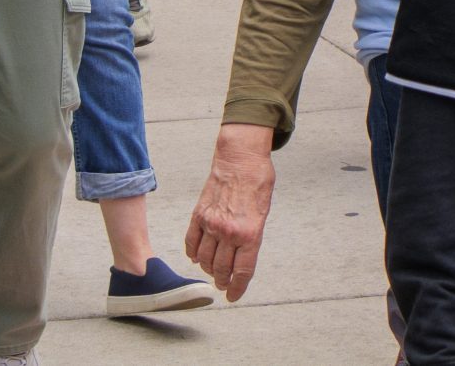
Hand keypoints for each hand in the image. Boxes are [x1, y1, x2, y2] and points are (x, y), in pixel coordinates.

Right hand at [185, 125, 276, 299]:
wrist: (240, 158)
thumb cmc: (258, 182)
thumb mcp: (263, 213)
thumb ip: (251, 236)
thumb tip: (242, 256)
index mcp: (250, 233)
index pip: (242, 272)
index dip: (237, 288)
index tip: (233, 296)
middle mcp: (229, 232)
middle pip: (222, 269)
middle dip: (222, 281)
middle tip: (223, 284)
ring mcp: (211, 223)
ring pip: (205, 259)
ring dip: (208, 269)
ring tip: (212, 271)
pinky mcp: (198, 214)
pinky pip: (191, 242)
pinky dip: (193, 253)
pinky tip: (197, 257)